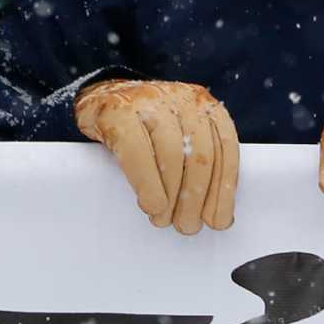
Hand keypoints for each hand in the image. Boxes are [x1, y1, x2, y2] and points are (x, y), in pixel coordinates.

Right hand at [75, 78, 238, 234]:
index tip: (217, 219)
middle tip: (187, 225)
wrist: (99, 98)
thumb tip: (215, 214)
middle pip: (201, 154)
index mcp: (201, 104)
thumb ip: (198, 162)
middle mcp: (180, 98)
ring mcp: (148, 101)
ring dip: (171, 197)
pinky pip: (136, 152)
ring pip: (172, 154)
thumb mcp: (179, 134)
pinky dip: (146, 184)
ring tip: (163, 219)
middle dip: (196, 198)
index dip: (223, 189)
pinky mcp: (118, 112)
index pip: (225, 148)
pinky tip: (149, 203)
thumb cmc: (143, 126)